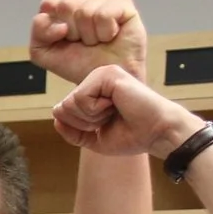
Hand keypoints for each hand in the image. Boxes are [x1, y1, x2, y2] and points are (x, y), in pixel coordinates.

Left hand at [29, 0, 146, 84]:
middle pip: (65, 6)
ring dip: (90, 35)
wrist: (107, 80)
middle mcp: (83, 0)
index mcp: (64, 9)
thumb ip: (38, 32)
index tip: (63, 41)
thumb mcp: (45, 54)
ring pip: (84, 11)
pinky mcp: (122, 3)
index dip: (52, 28)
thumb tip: (61, 23)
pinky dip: (105, 32)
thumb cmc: (80, 65)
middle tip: (84, 43)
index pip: (47, 6)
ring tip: (98, 41)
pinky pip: (104, 14)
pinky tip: (111, 36)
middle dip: (72, 33)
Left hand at [51, 64, 202, 160]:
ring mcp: (100, 74)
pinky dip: (95, 110)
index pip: (61, 112)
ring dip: (90, 117)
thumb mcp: (93, 138)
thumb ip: (72, 131)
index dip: (78, 127)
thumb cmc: (131, 136)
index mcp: (92, 92)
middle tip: (110, 119)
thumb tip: (56, 116)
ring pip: (69, 103)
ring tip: (114, 112)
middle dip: (83, 123)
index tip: (104, 126)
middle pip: (61, 108)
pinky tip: (115, 105)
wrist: (156, 133)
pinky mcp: (106, 74)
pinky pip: (81, 98)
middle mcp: (94, 80)